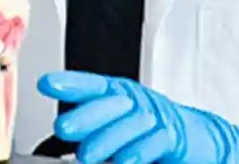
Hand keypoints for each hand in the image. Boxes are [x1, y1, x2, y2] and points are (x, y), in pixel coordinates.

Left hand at [38, 72, 238, 163]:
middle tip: (63, 129)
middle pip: (111, 102)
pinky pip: (157, 141)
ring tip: (87, 156)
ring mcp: (156, 116)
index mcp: (117, 93)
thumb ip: (90, 127)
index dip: (70, 82)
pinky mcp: (174, 136)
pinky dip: (140, 151)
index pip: (92, 84)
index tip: (46, 84)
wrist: (193, 137)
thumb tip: (61, 132)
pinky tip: (125, 160)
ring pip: (133, 122)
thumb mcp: (115, 123)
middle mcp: (135, 100)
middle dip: (85, 115)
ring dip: (108, 139)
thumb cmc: (146, 130)